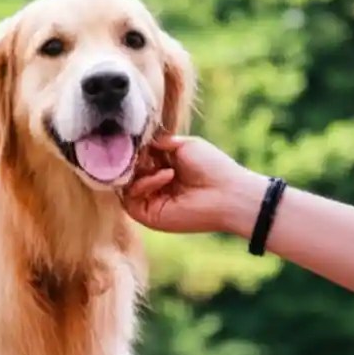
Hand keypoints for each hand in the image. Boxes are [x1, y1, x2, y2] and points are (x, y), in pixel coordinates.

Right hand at [126, 136, 266, 235]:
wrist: (227, 193)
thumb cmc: (211, 166)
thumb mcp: (185, 145)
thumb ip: (160, 142)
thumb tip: (139, 140)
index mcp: (164, 169)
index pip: (138, 158)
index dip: (137, 148)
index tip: (141, 138)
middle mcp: (155, 185)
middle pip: (128, 171)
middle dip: (136, 160)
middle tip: (148, 153)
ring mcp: (150, 201)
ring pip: (126, 185)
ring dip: (141, 171)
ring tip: (165, 166)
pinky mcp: (148, 216)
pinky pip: (131, 199)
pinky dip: (145, 184)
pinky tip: (167, 176)